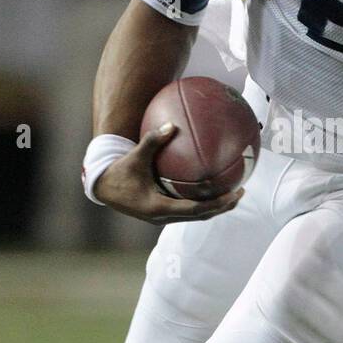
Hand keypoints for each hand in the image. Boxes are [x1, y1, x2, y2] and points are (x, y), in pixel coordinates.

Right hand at [94, 123, 242, 223]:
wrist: (103, 187)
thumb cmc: (118, 171)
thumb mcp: (134, 155)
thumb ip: (153, 141)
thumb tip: (172, 125)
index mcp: (158, 208)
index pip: (195, 210)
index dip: (216, 204)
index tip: (233, 195)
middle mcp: (163, 216)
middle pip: (201, 216)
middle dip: (222, 207)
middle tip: (240, 192)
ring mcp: (163, 217)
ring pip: (196, 216)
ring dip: (215, 207)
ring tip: (233, 193)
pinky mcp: (163, 212)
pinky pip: (188, 209)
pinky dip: (203, 202)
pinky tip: (211, 187)